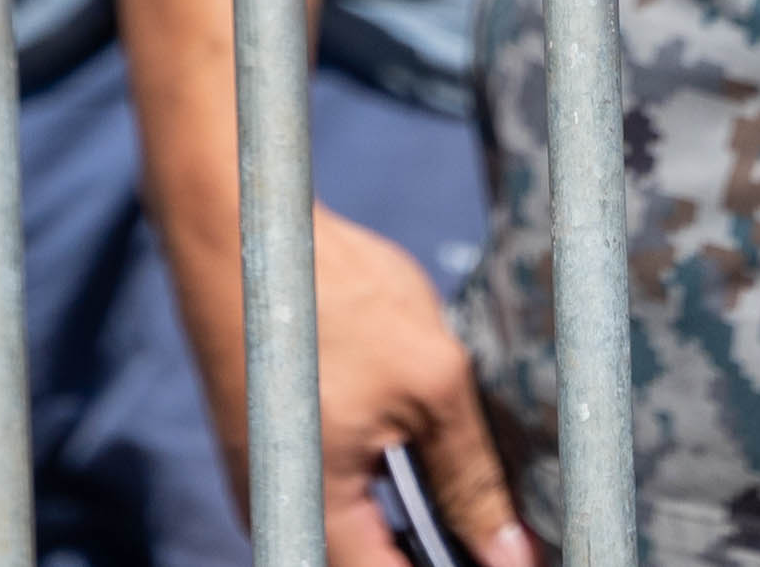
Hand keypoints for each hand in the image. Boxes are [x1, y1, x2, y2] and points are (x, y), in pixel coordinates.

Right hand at [210, 208, 530, 566]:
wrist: (247, 226)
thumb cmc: (328, 294)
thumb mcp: (431, 382)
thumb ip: (473, 478)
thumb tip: (511, 551)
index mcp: (319, 520)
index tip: (513, 554)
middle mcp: (286, 519)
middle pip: (379, 564)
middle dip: (444, 549)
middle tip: (502, 527)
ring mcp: (278, 490)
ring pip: (362, 540)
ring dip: (419, 526)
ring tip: (474, 496)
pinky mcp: (280, 460)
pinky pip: (343, 505)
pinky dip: (390, 495)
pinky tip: (426, 459)